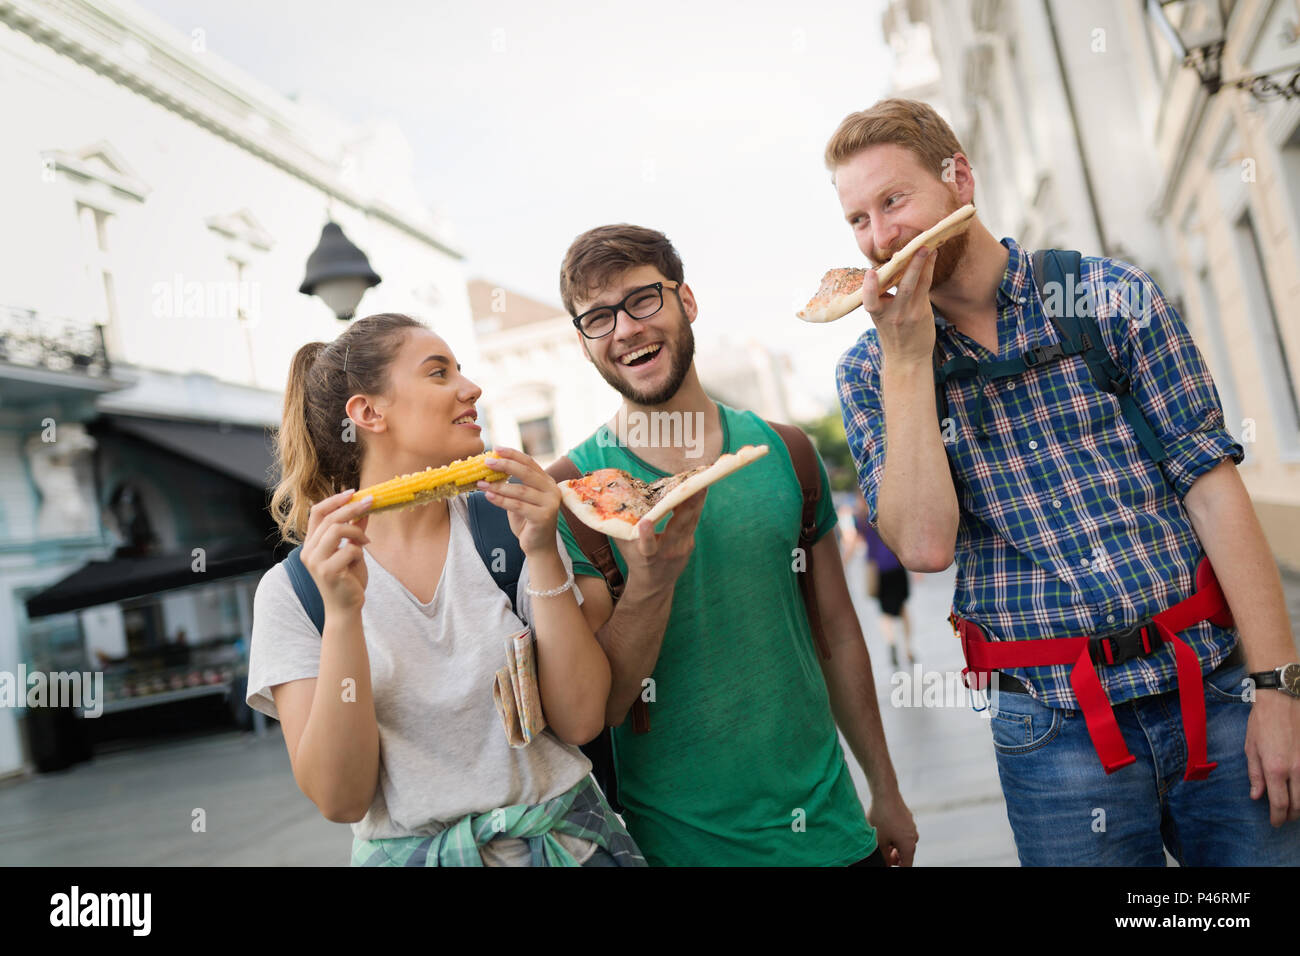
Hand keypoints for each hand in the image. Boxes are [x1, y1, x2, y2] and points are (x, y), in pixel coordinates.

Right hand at [301, 488, 371, 615]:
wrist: (346, 608)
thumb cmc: (349, 580)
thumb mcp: (352, 550)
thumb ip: (354, 530)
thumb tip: (364, 508)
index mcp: (311, 544)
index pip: (316, 512)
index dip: (334, 500)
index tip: (354, 492)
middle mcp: (308, 551)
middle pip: (329, 518)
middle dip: (352, 508)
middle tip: (371, 502)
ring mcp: (315, 561)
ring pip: (336, 530)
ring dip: (357, 531)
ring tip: (366, 540)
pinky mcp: (327, 572)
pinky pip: (348, 550)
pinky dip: (359, 551)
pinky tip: (361, 558)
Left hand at [477, 447, 561, 556]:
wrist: (538, 547)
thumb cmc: (527, 522)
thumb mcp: (520, 499)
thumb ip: (512, 485)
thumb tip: (491, 469)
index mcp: (547, 482)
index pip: (529, 462)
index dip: (512, 454)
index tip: (495, 449)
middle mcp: (552, 490)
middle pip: (526, 472)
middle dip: (505, 465)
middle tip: (486, 462)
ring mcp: (550, 503)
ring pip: (520, 490)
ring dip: (498, 485)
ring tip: (480, 482)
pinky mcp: (543, 517)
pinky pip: (517, 505)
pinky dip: (501, 500)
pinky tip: (488, 495)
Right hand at [614, 487, 707, 593]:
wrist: (654, 585)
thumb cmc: (635, 559)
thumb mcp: (624, 545)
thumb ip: (620, 526)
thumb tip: (609, 499)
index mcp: (647, 554)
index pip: (647, 545)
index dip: (646, 535)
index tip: (645, 523)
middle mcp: (667, 552)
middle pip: (679, 527)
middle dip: (688, 506)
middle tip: (696, 486)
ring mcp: (682, 548)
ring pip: (691, 522)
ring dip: (697, 502)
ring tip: (702, 482)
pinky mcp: (690, 544)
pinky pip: (692, 521)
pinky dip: (693, 506)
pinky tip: (696, 490)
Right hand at [865, 245, 937, 367]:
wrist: (907, 358)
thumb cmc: (891, 332)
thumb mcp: (880, 316)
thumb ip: (881, 295)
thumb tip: (889, 267)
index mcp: (877, 313)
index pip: (871, 301)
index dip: (869, 287)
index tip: (869, 272)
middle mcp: (894, 314)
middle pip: (904, 287)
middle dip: (912, 265)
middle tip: (919, 247)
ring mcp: (910, 313)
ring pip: (919, 285)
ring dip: (925, 264)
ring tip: (930, 247)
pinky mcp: (922, 313)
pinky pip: (925, 288)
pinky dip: (928, 271)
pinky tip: (932, 258)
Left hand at [867, 791, 918, 865]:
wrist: (885, 794)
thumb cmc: (881, 818)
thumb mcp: (879, 841)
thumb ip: (884, 856)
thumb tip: (886, 863)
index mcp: (909, 846)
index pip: (906, 865)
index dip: (896, 867)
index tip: (887, 864)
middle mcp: (914, 837)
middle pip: (905, 854)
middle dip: (894, 857)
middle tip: (882, 853)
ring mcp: (912, 827)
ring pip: (903, 842)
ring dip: (893, 845)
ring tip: (881, 840)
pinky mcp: (908, 819)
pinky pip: (902, 832)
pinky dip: (895, 835)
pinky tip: (884, 828)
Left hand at [1245, 690, 1299, 825]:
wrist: (1282, 701)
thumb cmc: (1262, 722)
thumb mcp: (1251, 748)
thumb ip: (1255, 774)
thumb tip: (1257, 796)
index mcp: (1275, 768)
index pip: (1279, 803)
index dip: (1277, 817)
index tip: (1274, 823)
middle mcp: (1295, 769)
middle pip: (1298, 804)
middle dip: (1290, 816)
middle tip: (1283, 818)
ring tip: (1293, 809)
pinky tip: (1299, 791)